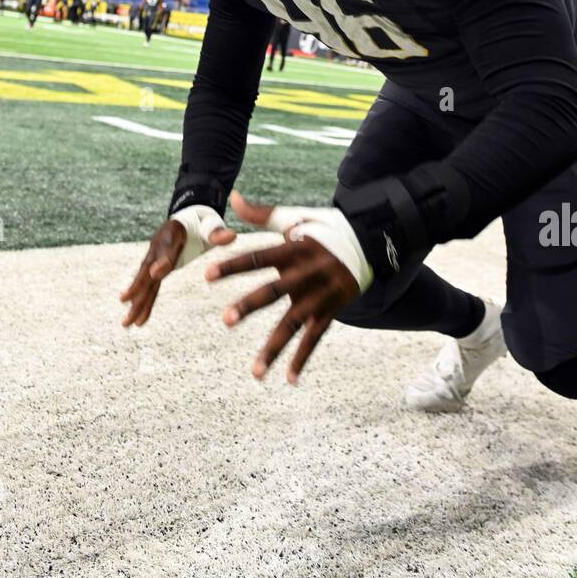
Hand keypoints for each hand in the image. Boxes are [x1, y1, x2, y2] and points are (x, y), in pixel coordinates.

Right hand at [120, 207, 233, 327]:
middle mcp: (157, 248)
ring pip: (143, 283)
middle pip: (146, 270)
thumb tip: (232, 236)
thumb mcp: (210, 225)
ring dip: (135, 303)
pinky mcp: (156, 269)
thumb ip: (217, 232)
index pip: (167, 250)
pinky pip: (149, 288)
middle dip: (136, 286)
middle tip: (125, 300)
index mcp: (171, 235)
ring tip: (126, 323)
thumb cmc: (200, 223)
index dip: (162, 262)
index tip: (156, 275)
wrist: (185, 219)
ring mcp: (154, 260)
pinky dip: (143, 304)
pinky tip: (138, 320)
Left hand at [204, 191, 364, 382]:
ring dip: (274, 348)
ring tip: (255, 372)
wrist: (369, 240)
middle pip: (274, 292)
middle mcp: (306, 273)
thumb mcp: (295, 218)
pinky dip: (302, 359)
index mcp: (294, 249)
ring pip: (294, 324)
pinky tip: (287, 379)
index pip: (258, 258)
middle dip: (249, 306)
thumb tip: (232, 198)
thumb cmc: (323, 228)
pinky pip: (315, 338)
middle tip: (225, 320)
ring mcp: (320, 295)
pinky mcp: (331, 310)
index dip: (232, 266)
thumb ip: (261, 214)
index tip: (207, 275)